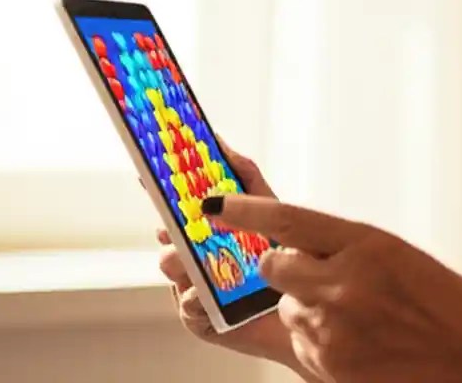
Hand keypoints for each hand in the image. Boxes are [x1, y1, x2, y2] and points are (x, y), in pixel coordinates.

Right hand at [155, 141, 312, 376]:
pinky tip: (202, 294)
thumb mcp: (272, 209)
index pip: (177, 208)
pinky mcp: (204, 319)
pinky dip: (193, 299)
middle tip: (169, 221)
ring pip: (172, 270)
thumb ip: (247, 178)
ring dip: (177, 262)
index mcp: (208, 229)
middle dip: (166, 228)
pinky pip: (188, 308)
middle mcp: (196, 257)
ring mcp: (196, 287)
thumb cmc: (288, 257)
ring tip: (188, 258)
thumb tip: (221, 143)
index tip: (148, 175)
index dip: (162, 191)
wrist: (313, 306)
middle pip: (167, 238)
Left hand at [202, 194, 461, 382]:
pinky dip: (321, 341)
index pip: (288, 219)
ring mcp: (333, 327)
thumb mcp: (396, 257)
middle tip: (328, 279)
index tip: (212, 204)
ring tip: (363, 319)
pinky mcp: (327, 365)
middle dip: (287, 270)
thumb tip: (289, 251)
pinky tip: (362, 343)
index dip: (244, 210)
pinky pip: (301, 342)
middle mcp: (344, 282)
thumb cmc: (446, 306)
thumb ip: (343, 250)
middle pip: (274, 266)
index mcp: (367, 243)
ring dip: (309, 309)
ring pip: (287, 307)